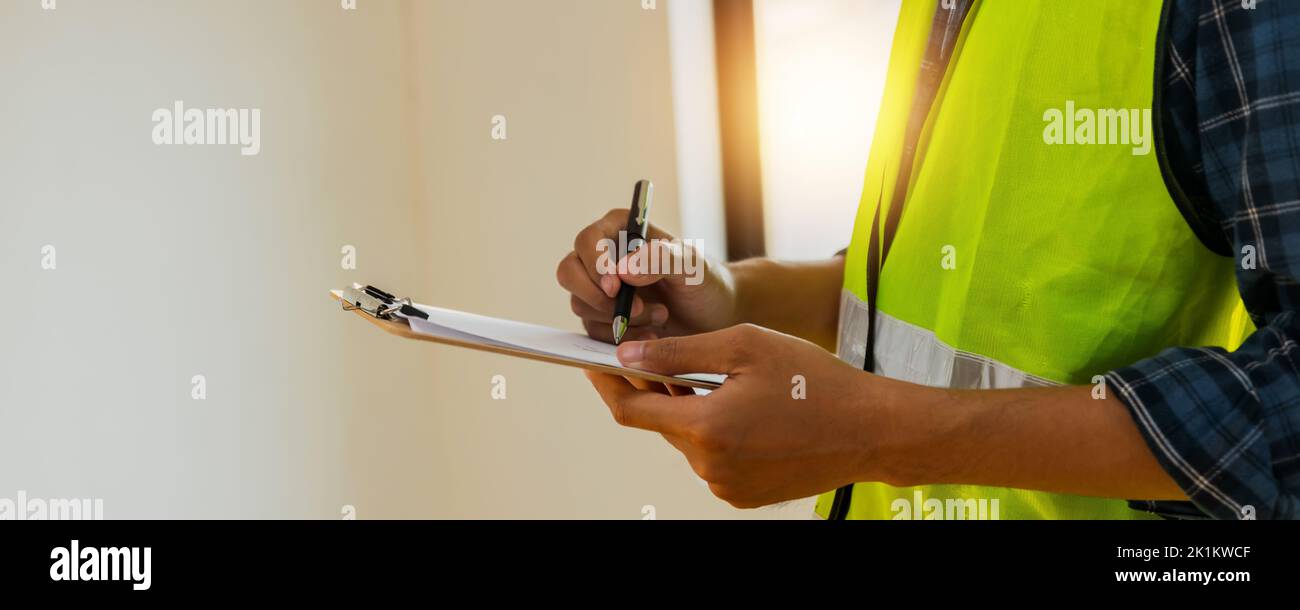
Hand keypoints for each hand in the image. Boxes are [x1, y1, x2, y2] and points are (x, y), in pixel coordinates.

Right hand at [556, 209, 735, 342]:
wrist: (714, 316)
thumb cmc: (705, 282)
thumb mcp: (692, 266)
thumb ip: (660, 259)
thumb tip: (621, 270)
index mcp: (620, 229)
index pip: (588, 241)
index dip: (595, 264)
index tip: (616, 287)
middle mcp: (603, 256)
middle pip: (569, 272)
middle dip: (597, 297)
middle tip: (634, 310)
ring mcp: (600, 288)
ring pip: (581, 304)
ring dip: (619, 318)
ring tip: (660, 316)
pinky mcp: (602, 318)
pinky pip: (593, 330)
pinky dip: (621, 337)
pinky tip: (652, 333)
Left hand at [584, 324, 886, 507]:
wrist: (870, 430)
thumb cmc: (814, 380)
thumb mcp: (744, 346)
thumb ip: (679, 352)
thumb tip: (627, 354)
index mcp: (706, 427)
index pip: (630, 409)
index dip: (607, 382)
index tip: (592, 361)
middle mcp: (709, 466)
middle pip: (661, 422)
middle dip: (658, 389)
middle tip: (670, 356)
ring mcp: (725, 487)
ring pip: (687, 439)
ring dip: (691, 409)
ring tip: (727, 381)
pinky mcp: (743, 496)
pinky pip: (711, 458)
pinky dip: (715, 432)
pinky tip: (745, 410)